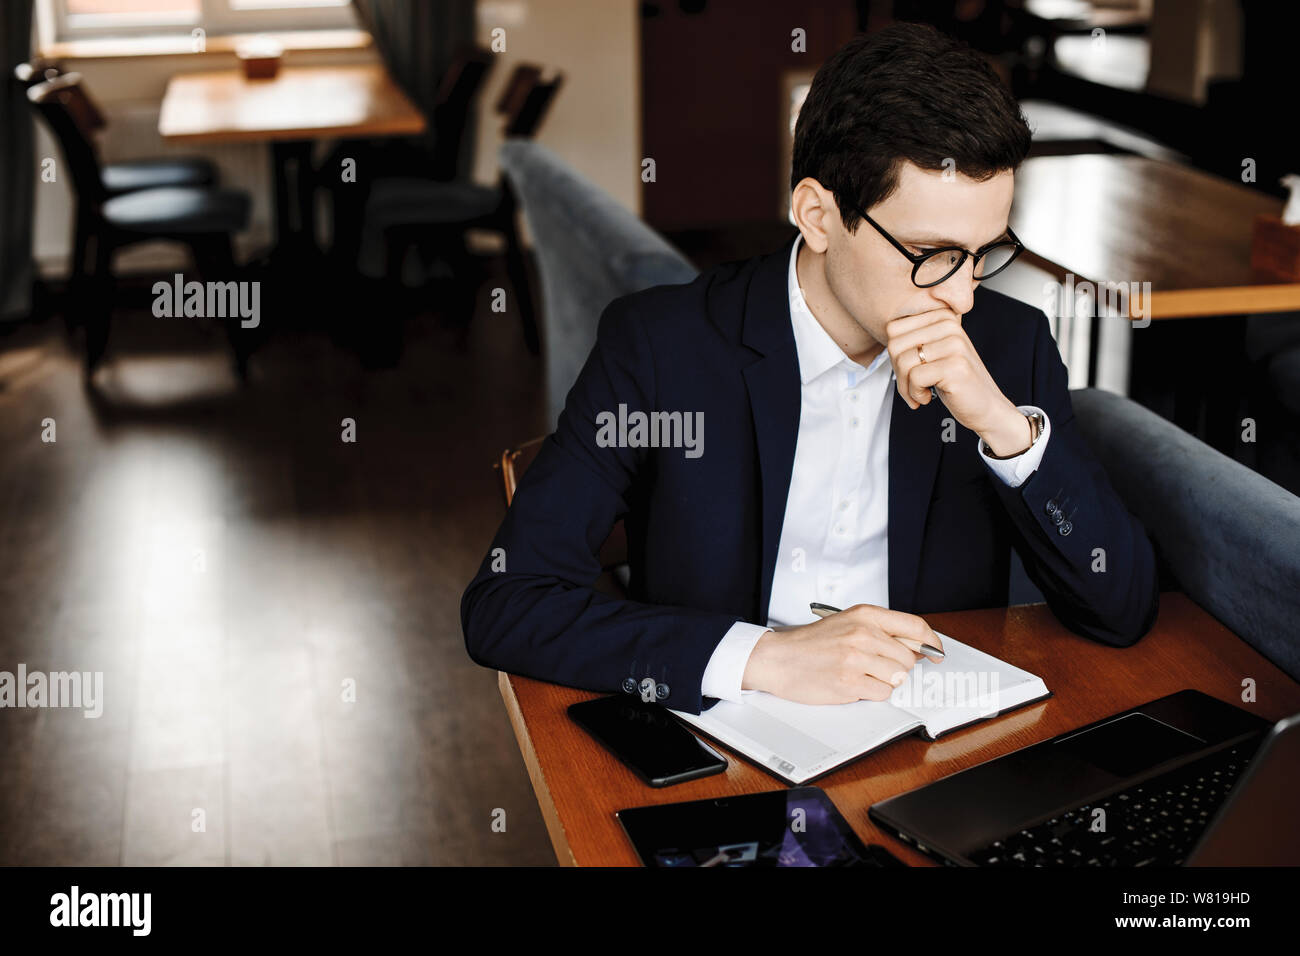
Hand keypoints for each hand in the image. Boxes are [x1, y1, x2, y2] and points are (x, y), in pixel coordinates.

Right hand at [741, 604, 944, 704]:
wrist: (778, 659)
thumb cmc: (811, 643)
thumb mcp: (847, 623)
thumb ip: (882, 631)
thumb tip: (919, 648)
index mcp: (865, 615)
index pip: (915, 626)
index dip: (932, 642)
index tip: (937, 653)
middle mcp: (863, 634)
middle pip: (908, 658)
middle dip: (897, 666)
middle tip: (874, 666)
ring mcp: (856, 659)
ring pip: (897, 678)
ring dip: (883, 681)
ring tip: (859, 674)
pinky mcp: (849, 683)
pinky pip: (882, 694)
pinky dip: (871, 693)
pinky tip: (852, 684)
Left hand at [885, 307, 1030, 455]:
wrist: (986, 407)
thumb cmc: (956, 382)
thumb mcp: (933, 353)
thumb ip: (913, 339)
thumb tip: (888, 333)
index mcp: (942, 318)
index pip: (894, 329)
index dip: (894, 355)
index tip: (908, 371)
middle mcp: (950, 326)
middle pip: (895, 345)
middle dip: (897, 372)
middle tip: (910, 386)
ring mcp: (954, 345)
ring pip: (903, 362)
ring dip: (905, 386)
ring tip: (919, 393)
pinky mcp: (955, 366)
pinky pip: (915, 377)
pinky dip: (915, 393)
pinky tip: (927, 397)